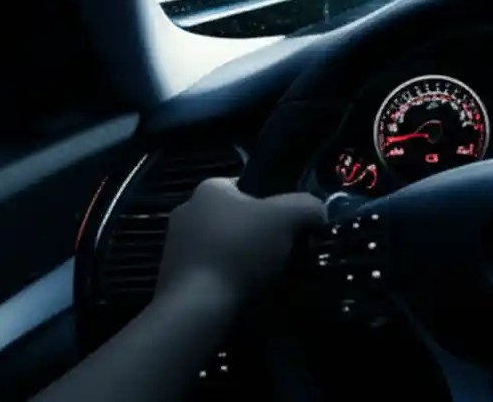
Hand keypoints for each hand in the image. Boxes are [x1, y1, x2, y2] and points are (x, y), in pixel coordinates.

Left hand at [156, 178, 325, 307]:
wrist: (198, 306)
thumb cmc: (241, 250)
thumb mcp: (289, 217)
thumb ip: (309, 206)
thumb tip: (318, 213)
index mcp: (209, 189)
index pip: (249, 187)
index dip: (276, 205)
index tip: (292, 227)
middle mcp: (187, 211)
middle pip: (239, 219)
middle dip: (261, 234)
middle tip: (285, 253)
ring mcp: (176, 246)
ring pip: (225, 247)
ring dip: (245, 259)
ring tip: (268, 278)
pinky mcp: (174, 277)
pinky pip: (212, 272)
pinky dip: (229, 279)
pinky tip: (245, 293)